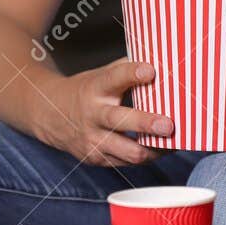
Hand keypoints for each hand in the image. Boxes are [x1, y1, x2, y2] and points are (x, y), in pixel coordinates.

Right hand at [43, 58, 171, 167]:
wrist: (51, 115)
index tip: (150, 70)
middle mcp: (93, 114)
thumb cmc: (87, 91)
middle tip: (168, 124)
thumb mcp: (102, 75)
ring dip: (154, 148)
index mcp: (96, 88)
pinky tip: (163, 148)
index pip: (114, 78)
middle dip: (146, 124)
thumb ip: (129, 69)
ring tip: (175, 141)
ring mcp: (93, 139)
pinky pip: (128, 162)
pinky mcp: (97, 158)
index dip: (132, 73)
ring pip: (127, 151)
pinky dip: (149, 156)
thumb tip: (164, 62)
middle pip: (119, 121)